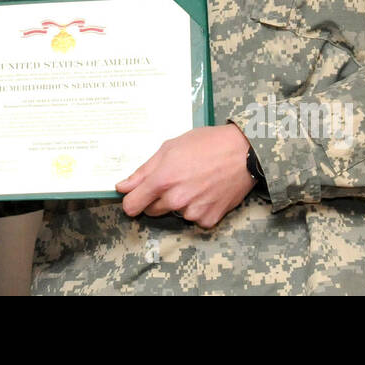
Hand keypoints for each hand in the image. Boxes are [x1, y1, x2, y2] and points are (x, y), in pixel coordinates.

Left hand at [116, 123, 254, 228]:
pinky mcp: (209, 219)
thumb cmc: (206, 144)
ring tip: (194, 182)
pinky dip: (198, 209)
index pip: (132, 206)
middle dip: (156, 199)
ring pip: (174, 214)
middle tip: (174, 180)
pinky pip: (194, 219)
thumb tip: (122, 187)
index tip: (135, 196)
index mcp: (162, 180)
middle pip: (152, 211)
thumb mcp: (169, 148)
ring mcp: (193, 212)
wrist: (243, 152)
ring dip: (179, 203)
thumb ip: (143, 171)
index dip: (131, 201)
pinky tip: (207, 191)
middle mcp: (176, 199)